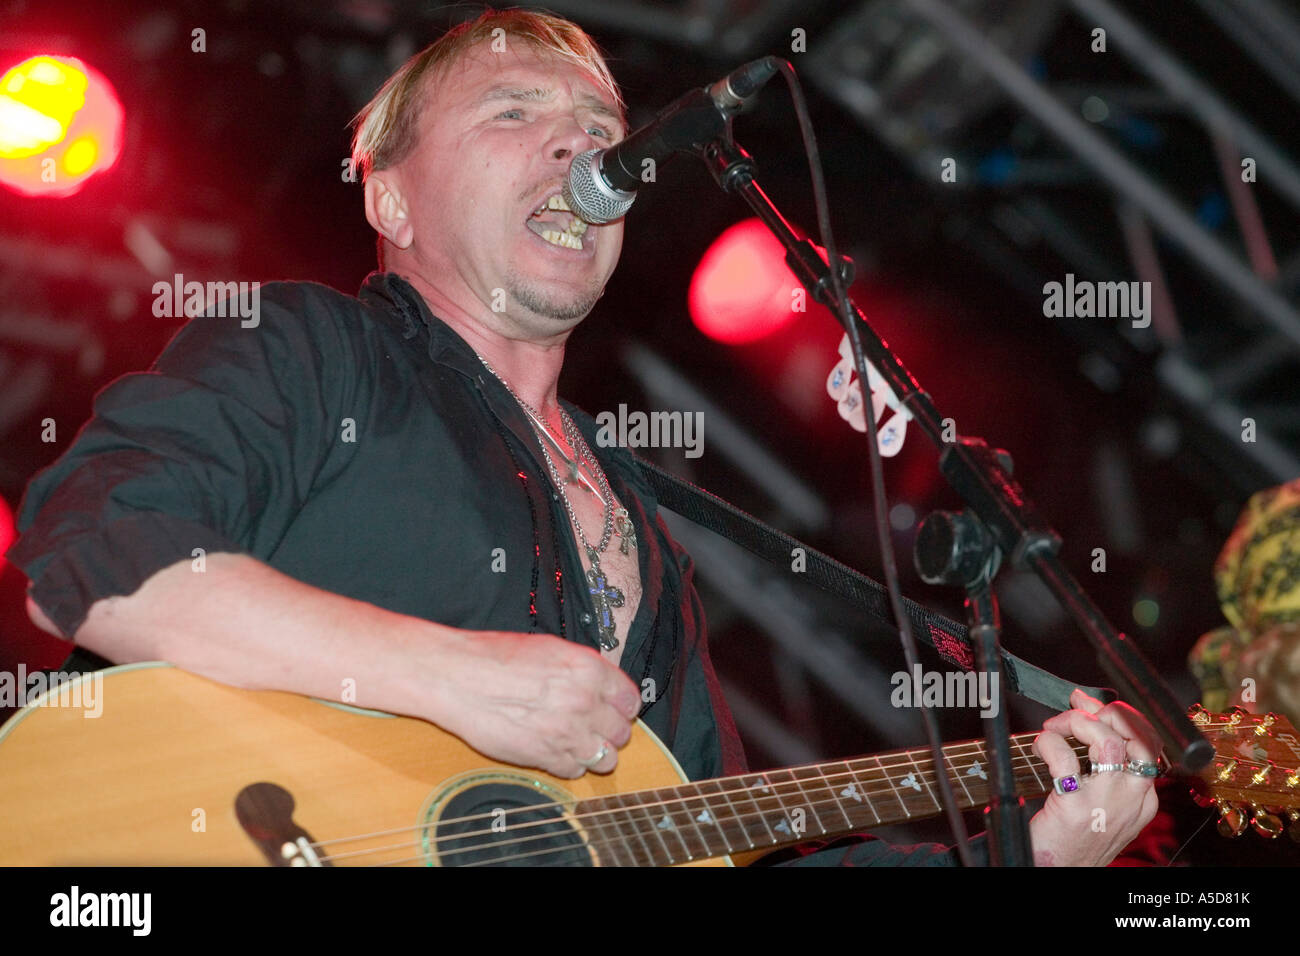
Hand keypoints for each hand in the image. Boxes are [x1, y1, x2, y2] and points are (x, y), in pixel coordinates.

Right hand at [428, 629, 641, 778]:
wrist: (458, 678)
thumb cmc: (495, 658)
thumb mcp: (550, 648)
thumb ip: (583, 668)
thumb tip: (601, 684)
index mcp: (588, 669)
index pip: (630, 699)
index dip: (622, 706)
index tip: (614, 710)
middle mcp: (584, 701)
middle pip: (622, 732)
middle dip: (610, 731)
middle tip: (594, 728)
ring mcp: (567, 732)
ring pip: (606, 758)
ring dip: (595, 753)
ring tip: (578, 744)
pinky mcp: (545, 757)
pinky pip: (575, 771)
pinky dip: (569, 766)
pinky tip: (555, 751)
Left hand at [1029, 689, 1161, 865]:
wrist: (1059, 873)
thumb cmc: (1073, 838)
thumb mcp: (1100, 800)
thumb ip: (1099, 762)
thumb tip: (1084, 711)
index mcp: (1141, 798)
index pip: (1147, 743)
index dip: (1118, 714)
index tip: (1089, 703)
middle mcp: (1131, 799)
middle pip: (1136, 738)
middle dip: (1106, 712)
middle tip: (1075, 711)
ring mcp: (1106, 803)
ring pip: (1107, 741)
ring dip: (1076, 723)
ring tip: (1055, 728)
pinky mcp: (1075, 807)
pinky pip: (1064, 758)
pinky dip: (1050, 742)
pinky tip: (1042, 746)